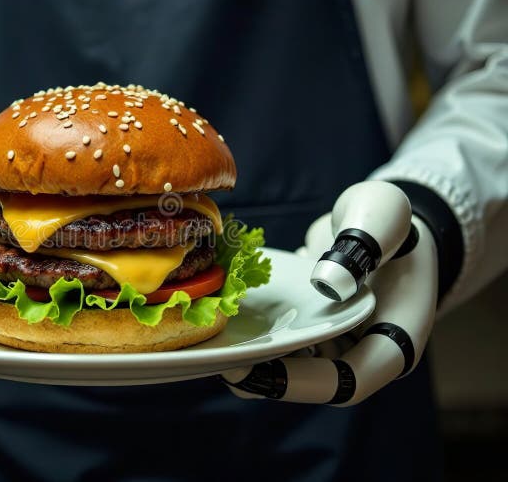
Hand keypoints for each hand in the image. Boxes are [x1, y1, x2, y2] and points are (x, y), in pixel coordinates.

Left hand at [221, 181, 437, 404]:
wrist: (380, 219)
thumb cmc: (389, 217)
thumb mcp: (383, 216)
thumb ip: (367, 241)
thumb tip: (331, 282)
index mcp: (393, 340)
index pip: (347, 382)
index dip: (296, 383)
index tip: (248, 368)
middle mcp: (360, 351)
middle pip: (308, 380)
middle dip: (259, 374)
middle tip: (214, 359)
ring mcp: (331, 342)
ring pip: (288, 364)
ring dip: (250, 354)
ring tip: (206, 338)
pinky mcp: (308, 328)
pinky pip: (278, 339)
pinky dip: (250, 330)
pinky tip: (215, 310)